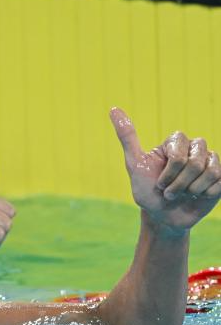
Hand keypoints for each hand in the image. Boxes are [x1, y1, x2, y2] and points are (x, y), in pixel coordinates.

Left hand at [110, 107, 220, 234]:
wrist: (163, 216)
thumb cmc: (147, 191)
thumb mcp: (135, 164)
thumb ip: (127, 137)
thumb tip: (113, 108)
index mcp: (176, 143)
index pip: (179, 152)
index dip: (169, 171)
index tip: (158, 183)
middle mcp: (195, 148)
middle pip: (195, 162)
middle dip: (178, 183)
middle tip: (169, 192)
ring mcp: (210, 161)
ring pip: (210, 171)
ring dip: (191, 190)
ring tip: (183, 195)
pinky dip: (206, 193)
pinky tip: (198, 196)